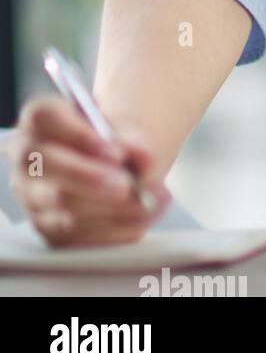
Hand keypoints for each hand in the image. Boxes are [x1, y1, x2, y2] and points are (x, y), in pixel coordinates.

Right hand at [5, 96, 171, 246]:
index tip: (116, 151)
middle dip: (89, 178)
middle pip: (46, 165)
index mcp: (42, 120)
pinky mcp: (49, 230)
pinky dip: (115, 228)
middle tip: (127, 184)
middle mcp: (29, 158)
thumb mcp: (123, 128)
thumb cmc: (110, 140)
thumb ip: (132, 137)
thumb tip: (142, 156)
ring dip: (109, 208)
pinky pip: (77, 234)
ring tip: (150, 200)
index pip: (46, 117)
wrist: (109, 165)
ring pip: (61, 206)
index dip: (80, 136)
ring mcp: (33, 198)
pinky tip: (144, 215)